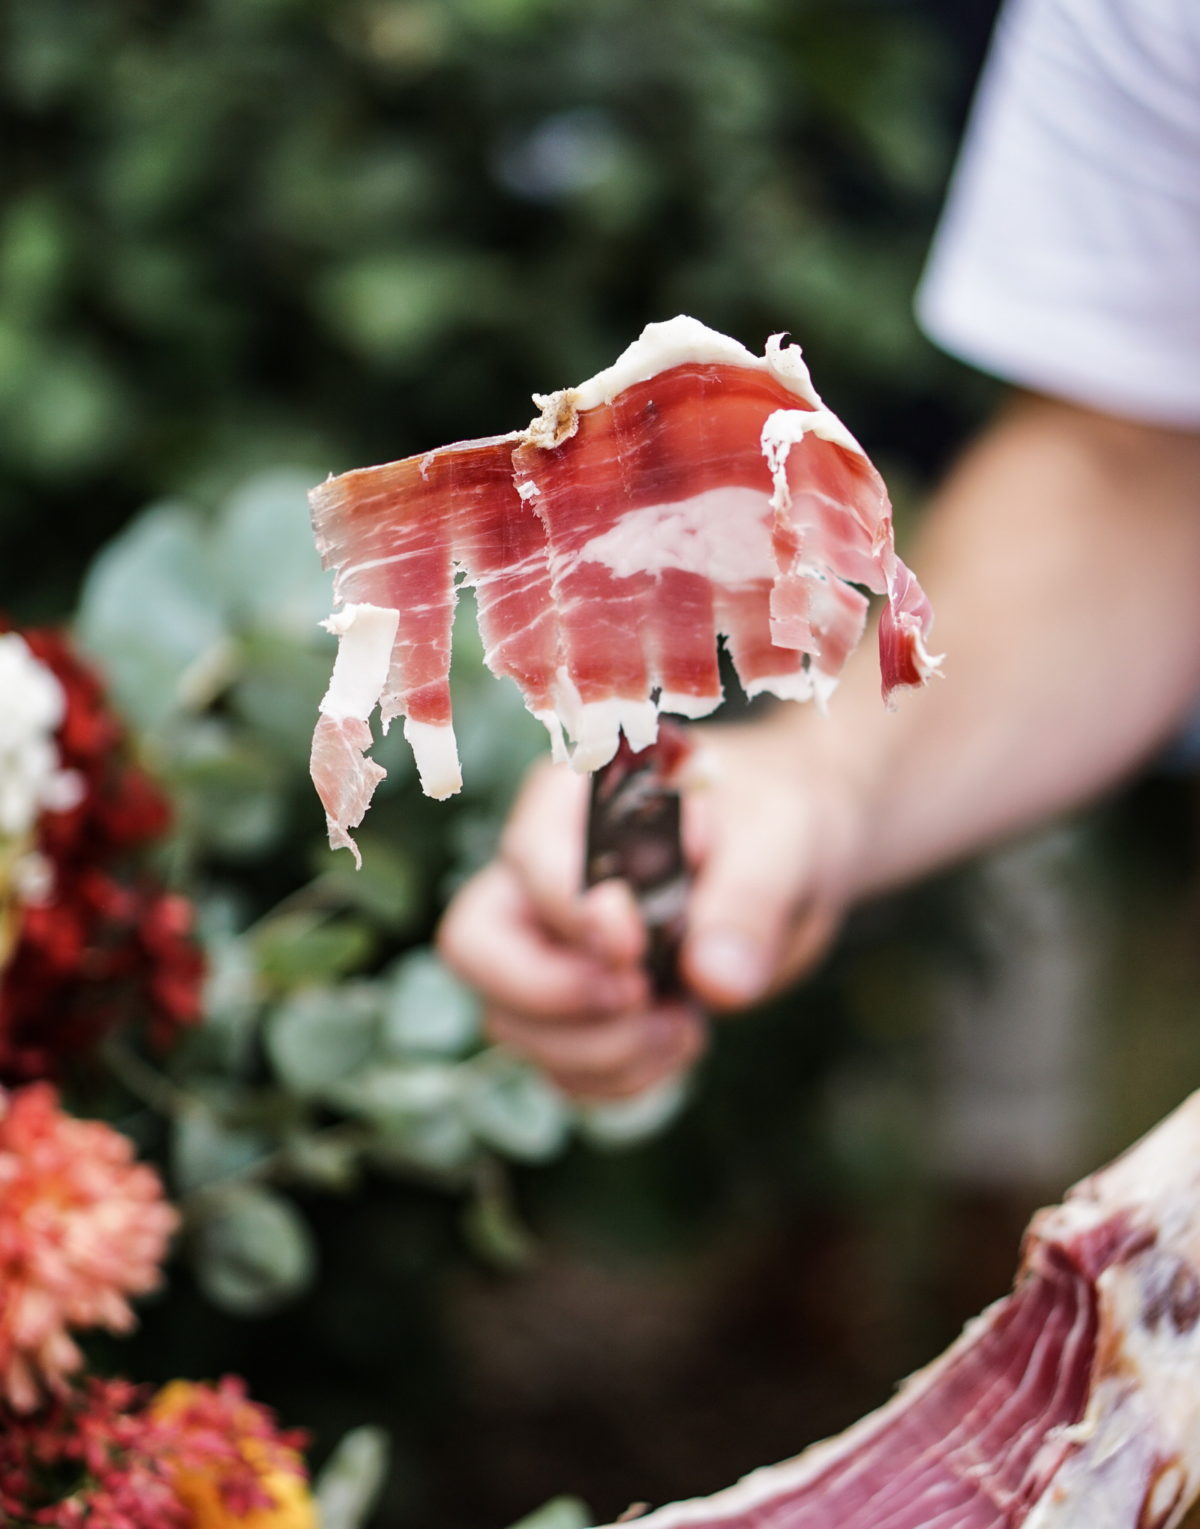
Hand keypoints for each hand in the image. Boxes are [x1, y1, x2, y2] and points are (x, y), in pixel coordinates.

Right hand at [437, 709, 866, 1099]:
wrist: (789, 860)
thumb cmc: (775, 822)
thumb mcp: (784, 839)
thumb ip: (750, 900)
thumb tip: (717, 981)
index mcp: (576, 802)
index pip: (530, 861)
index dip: (573, 915)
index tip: (640, 948)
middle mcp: (539, 874)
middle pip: (475, 947)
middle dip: (553, 995)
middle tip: (640, 996)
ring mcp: (546, 947)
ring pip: (510, 1022)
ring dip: (600, 1050)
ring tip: (685, 1025)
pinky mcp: (571, 1008)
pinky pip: (557, 1069)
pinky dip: (618, 1078)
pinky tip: (678, 1041)